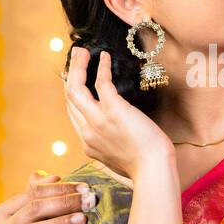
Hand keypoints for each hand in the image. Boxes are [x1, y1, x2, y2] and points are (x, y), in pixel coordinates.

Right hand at [0, 171, 94, 223]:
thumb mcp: (37, 220)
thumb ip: (41, 196)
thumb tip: (54, 176)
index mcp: (4, 212)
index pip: (33, 192)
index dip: (60, 188)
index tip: (86, 188)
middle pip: (32, 210)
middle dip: (64, 203)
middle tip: (90, 202)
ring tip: (81, 221)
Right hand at [65, 46, 173, 180]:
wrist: (153, 171)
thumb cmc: (145, 166)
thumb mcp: (119, 158)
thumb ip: (111, 144)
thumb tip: (116, 132)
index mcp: (88, 144)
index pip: (73, 114)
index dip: (72, 93)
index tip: (75, 79)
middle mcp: (87, 132)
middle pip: (70, 98)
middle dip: (70, 75)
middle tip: (76, 57)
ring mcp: (97, 122)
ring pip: (76, 89)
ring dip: (78, 67)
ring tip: (81, 51)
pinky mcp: (113, 111)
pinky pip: (101, 83)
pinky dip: (102, 68)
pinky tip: (105, 57)